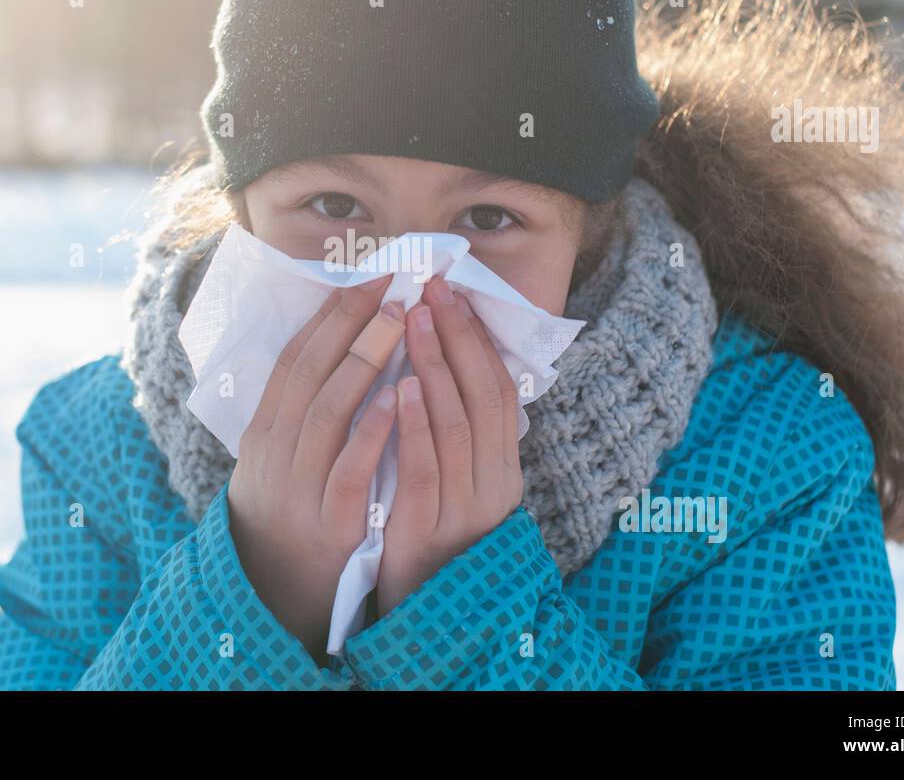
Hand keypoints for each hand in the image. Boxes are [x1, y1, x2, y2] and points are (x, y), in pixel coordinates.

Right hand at [227, 274, 405, 661]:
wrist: (272, 593)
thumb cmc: (289, 511)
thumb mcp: (279, 457)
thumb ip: (300, 410)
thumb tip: (334, 347)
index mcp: (265, 429)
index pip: (295, 358)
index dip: (330, 316)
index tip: (366, 279)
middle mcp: (275, 450)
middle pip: (309, 373)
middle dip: (350, 325)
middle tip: (390, 287)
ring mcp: (298, 485)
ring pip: (326, 412)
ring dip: (363, 362)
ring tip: (398, 323)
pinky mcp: (328, 520)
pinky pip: (348, 468)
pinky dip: (370, 431)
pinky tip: (395, 398)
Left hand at [376, 275, 521, 617]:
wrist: (421, 612)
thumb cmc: (428, 532)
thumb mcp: (454, 481)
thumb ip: (454, 432)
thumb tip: (440, 362)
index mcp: (502, 467)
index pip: (498, 389)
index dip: (477, 339)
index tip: (453, 295)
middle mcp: (494, 484)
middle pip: (483, 396)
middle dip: (458, 339)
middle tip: (434, 291)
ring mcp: (466, 508)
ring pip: (459, 425)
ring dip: (436, 368)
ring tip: (416, 321)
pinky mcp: (431, 530)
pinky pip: (427, 469)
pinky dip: (417, 426)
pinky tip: (401, 390)